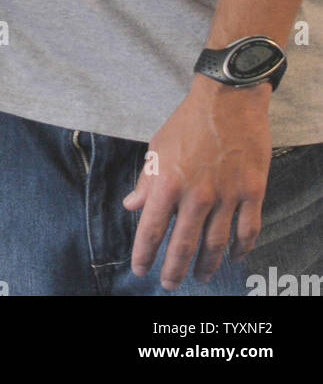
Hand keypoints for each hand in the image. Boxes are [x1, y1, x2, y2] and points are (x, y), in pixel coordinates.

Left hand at [124, 76, 272, 288]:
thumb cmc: (188, 121)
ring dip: (206, 265)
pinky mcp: (252, 191)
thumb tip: (131, 206)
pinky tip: (234, 257)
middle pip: (183, 245)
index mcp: (168, 182)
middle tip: (169, 284)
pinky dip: (241, 249)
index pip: (151, 229)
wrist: (227, 99)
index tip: (140, 269)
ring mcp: (227, 195)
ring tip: (199, 276)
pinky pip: (247, 230)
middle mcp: (196, 194)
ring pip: (215, 244)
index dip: (144, 254)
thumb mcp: (158, 147)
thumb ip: (146, 180)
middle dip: (173, 270)